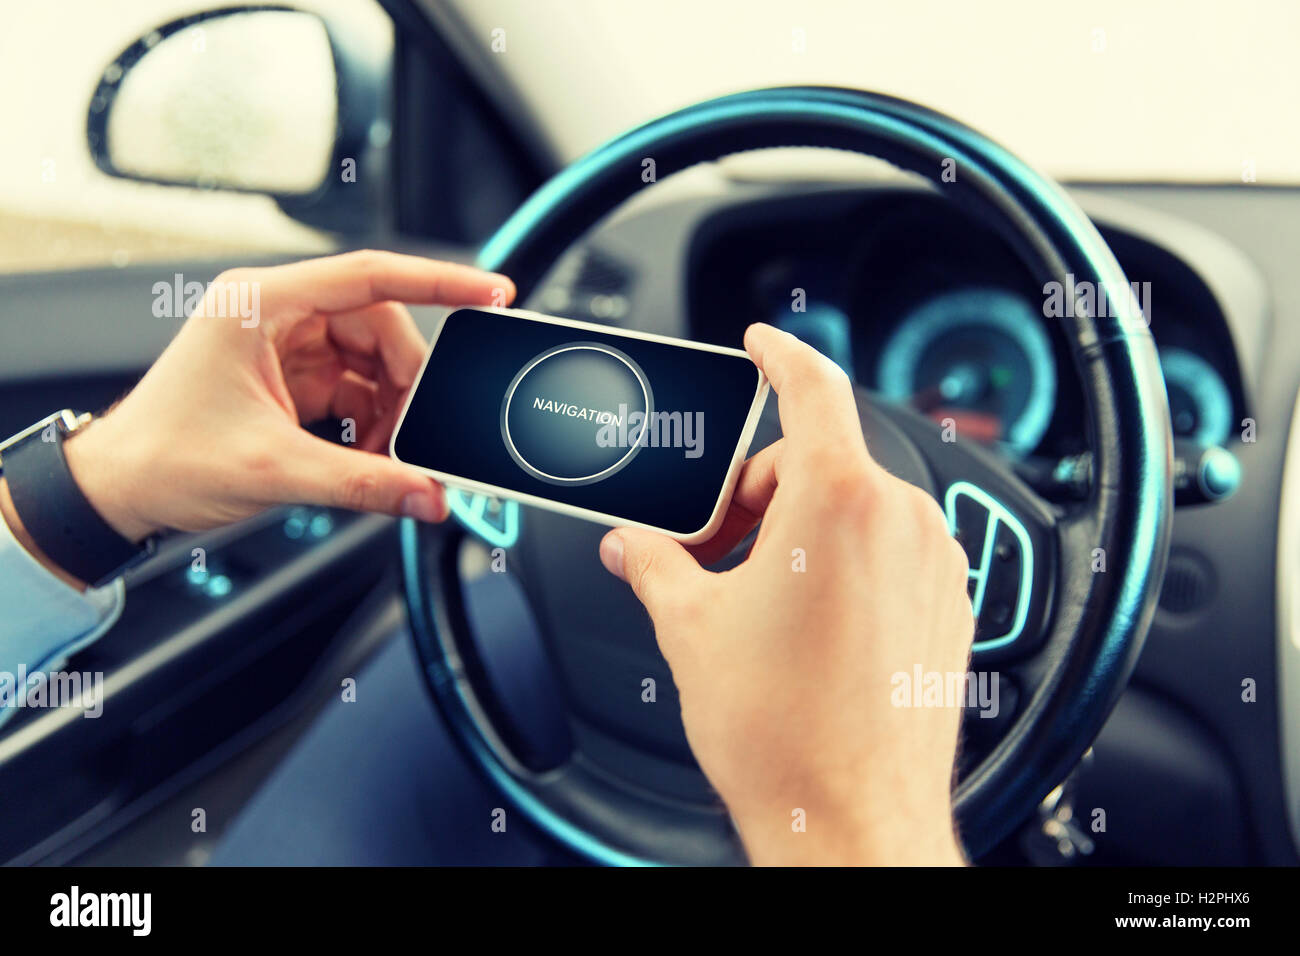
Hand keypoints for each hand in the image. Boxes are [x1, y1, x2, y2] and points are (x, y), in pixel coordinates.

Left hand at [58, 250, 511, 547]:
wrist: (117, 490)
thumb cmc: (163, 458)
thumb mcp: (273, 470)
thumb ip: (363, 482)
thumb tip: (427, 495)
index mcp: (262, 303)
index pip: (371, 275)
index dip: (440, 281)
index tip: (490, 291)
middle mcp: (276, 313)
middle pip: (380, 325)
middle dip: (407, 380)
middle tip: (421, 430)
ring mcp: (284, 344)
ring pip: (372, 359)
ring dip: (392, 406)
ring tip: (387, 454)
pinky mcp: (291, 376)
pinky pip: (356, 386)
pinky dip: (374, 420)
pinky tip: (372, 454)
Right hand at [598, 323, 973, 865]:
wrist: (852, 822)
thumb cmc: (786, 735)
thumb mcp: (692, 629)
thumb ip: (657, 564)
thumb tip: (634, 545)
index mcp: (839, 502)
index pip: (813, 388)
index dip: (780, 354)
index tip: (763, 343)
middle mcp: (900, 522)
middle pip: (818, 461)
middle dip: (756, 491)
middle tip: (710, 547)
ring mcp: (934, 564)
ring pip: (854, 507)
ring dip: (798, 530)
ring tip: (754, 598)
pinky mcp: (949, 604)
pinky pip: (887, 549)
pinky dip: (842, 560)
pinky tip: (804, 619)